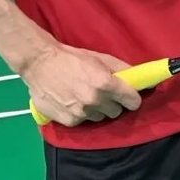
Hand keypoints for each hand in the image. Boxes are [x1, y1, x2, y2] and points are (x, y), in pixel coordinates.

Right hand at [19, 41, 142, 126]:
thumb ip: (121, 69)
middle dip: (114, 103)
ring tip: (85, 97)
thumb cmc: (71, 58)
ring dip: (97, 109)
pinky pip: (83, 121)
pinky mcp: (69, 121)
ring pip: (100, 117)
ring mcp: (81, 113)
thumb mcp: (100, 58)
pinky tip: (73, 102)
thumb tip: (138, 77)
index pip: (132, 101)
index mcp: (105, 83)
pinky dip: (82, 114)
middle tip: (104, 94)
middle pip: (117, 112)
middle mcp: (95, 100)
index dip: (132, 99)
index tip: (130, 97)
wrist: (40, 64)